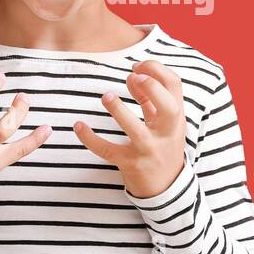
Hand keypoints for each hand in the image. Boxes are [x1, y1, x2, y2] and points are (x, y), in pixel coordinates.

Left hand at [73, 60, 186, 198]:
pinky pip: (108, 150)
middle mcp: (166, 133)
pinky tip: (78, 125)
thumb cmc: (162, 145)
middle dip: (152, 88)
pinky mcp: (130, 164)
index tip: (137, 67)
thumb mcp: (162, 121)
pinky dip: (90, 138)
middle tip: (133, 76)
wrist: (166, 186)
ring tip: (107, 96)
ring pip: (136, 130)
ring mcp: (148, 150)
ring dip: (120, 111)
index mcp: (175, 118)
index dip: (156, 71)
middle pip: (169, 108)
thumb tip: (131, 75)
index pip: (174, 86)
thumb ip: (149, 98)